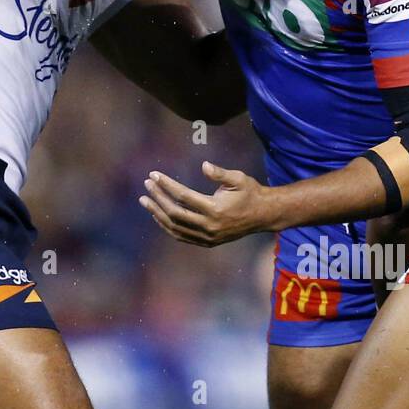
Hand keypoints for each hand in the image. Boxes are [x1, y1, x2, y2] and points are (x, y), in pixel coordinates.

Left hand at [140, 163, 275, 245]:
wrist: (263, 215)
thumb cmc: (250, 192)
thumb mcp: (238, 178)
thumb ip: (220, 173)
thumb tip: (204, 165)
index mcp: (216, 209)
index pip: (183, 196)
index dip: (167, 185)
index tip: (154, 175)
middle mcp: (210, 225)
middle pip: (175, 213)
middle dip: (158, 198)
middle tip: (147, 185)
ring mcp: (208, 236)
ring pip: (175, 227)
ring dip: (158, 213)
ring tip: (146, 200)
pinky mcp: (208, 242)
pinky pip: (182, 236)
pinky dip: (167, 226)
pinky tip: (158, 215)